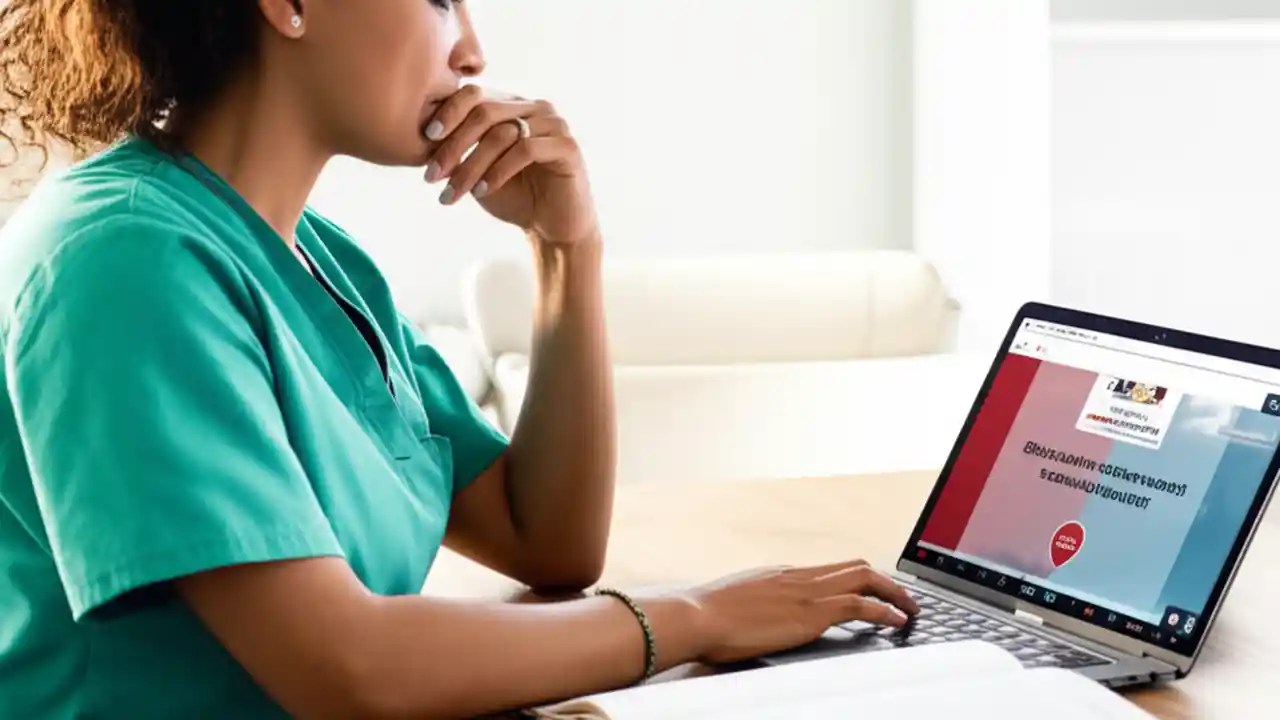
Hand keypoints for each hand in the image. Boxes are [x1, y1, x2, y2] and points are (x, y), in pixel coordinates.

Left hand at [423, 85, 598, 245]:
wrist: (552, 228)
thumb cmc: (513, 197)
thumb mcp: (477, 171)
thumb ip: (459, 150)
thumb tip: (421, 138)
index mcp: (512, 106)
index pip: (475, 94)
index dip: (448, 112)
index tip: (426, 137)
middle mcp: (534, 107)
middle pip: (485, 111)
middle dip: (454, 145)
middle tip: (432, 174)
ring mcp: (554, 124)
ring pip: (503, 134)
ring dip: (471, 166)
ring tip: (453, 192)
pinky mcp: (567, 146)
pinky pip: (526, 150)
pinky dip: (498, 171)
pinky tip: (482, 192)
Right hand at [685, 560, 920, 664]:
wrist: (697, 616)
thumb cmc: (707, 617)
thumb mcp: (736, 605)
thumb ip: (754, 606)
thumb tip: (754, 617)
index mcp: (782, 574)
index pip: (830, 570)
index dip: (857, 578)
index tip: (871, 588)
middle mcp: (799, 576)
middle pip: (855, 566)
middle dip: (884, 580)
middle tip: (902, 596)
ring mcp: (807, 591)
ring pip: (865, 578)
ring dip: (894, 592)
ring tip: (911, 608)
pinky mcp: (811, 612)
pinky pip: (861, 605)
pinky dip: (886, 611)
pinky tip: (898, 621)